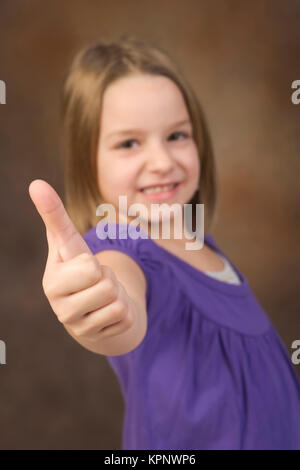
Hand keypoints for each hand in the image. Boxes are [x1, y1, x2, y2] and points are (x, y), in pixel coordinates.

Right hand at [28, 179, 133, 342]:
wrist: (91, 305)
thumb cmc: (77, 268)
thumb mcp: (68, 243)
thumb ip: (54, 215)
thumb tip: (36, 183)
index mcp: (52, 282)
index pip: (88, 267)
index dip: (92, 264)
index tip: (86, 266)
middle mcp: (61, 308)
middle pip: (106, 282)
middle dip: (107, 276)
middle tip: (96, 281)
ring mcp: (79, 327)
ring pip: (117, 300)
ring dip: (117, 293)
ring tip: (101, 295)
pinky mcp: (99, 338)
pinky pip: (126, 316)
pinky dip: (124, 311)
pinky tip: (108, 312)